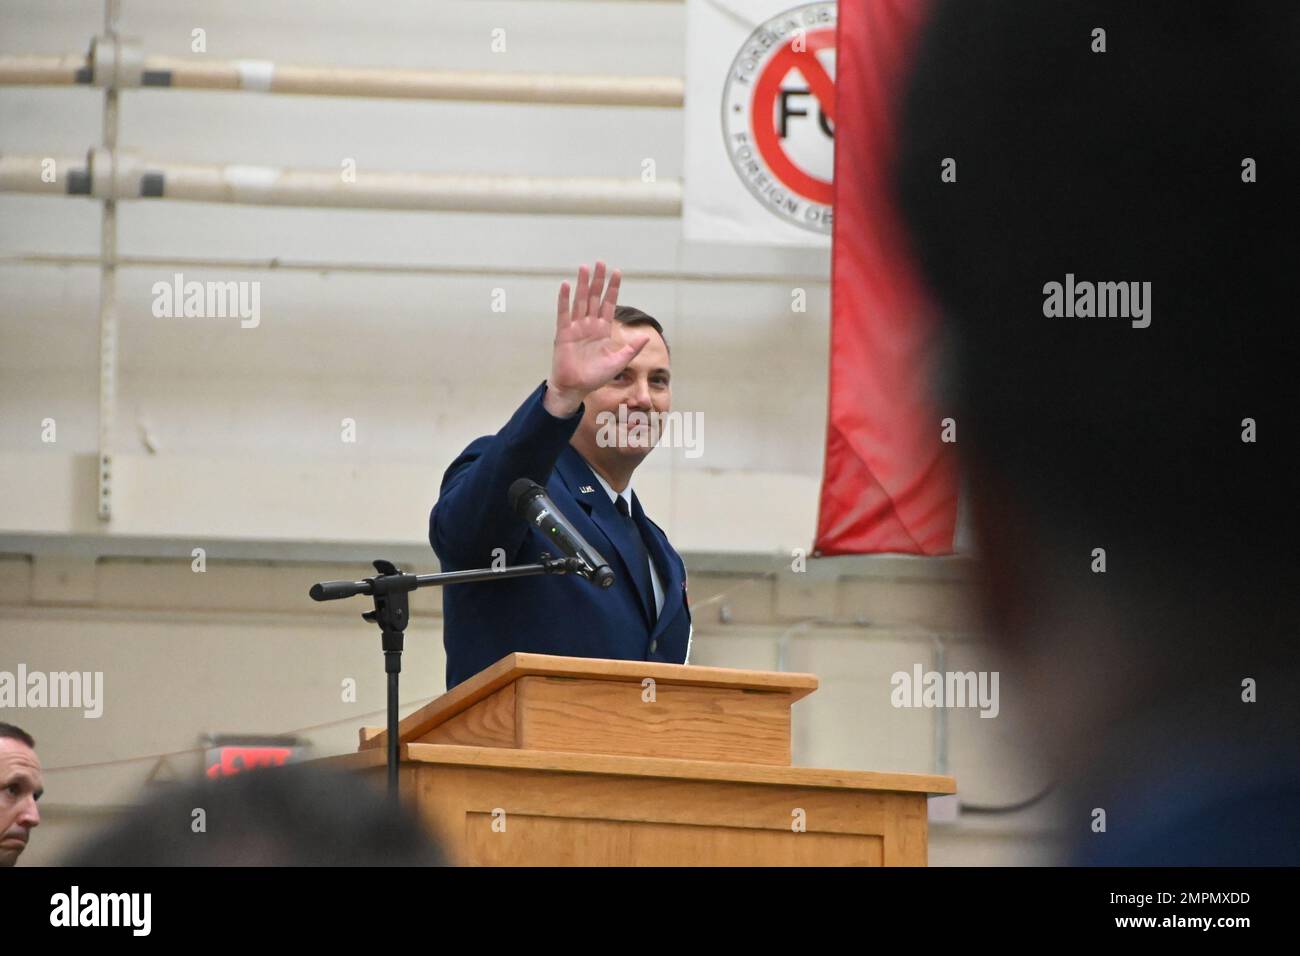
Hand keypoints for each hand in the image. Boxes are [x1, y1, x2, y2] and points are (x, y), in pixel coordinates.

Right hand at [543, 261, 648, 417]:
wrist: (576, 388)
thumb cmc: (595, 377)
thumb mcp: (618, 362)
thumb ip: (632, 349)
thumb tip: (647, 336)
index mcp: (603, 330)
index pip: (609, 304)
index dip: (613, 289)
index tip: (617, 272)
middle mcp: (589, 325)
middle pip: (595, 298)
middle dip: (599, 281)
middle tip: (601, 262)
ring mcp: (576, 328)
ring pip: (580, 301)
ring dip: (583, 284)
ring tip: (584, 268)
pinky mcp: (563, 333)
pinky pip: (564, 313)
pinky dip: (564, 299)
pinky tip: (566, 285)